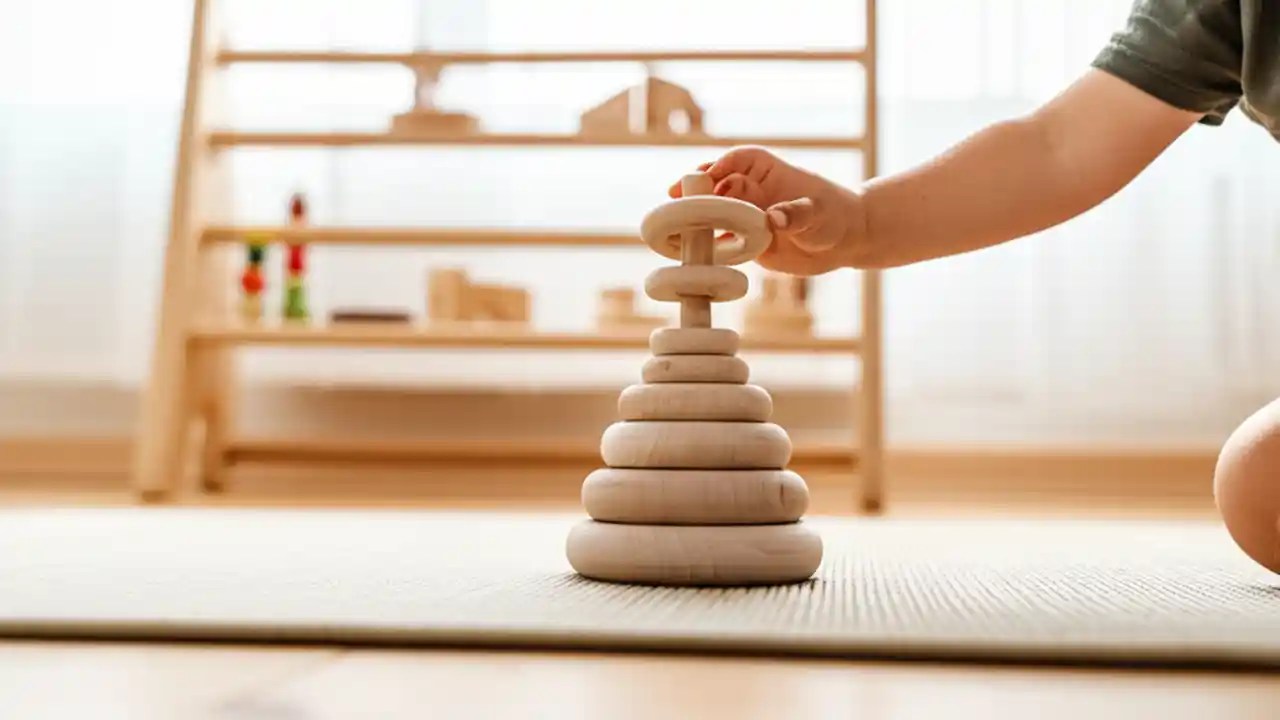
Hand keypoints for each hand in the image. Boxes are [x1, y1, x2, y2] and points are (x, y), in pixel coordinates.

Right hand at [668, 146, 866, 274]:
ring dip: (695, 217)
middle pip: (717, 185)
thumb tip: (773, 218)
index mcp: (768, 172)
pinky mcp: (747, 241)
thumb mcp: (819, 213)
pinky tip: (691, 252)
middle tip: (676, 196)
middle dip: (697, 189)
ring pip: (714, 212)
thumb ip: (795, 213)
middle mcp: (753, 191)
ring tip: (673, 226)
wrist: (846, 241)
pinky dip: (706, 244)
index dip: (721, 164)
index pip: (738, 160)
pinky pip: (721, 241)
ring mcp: (747, 216)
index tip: (708, 175)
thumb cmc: (836, 215)